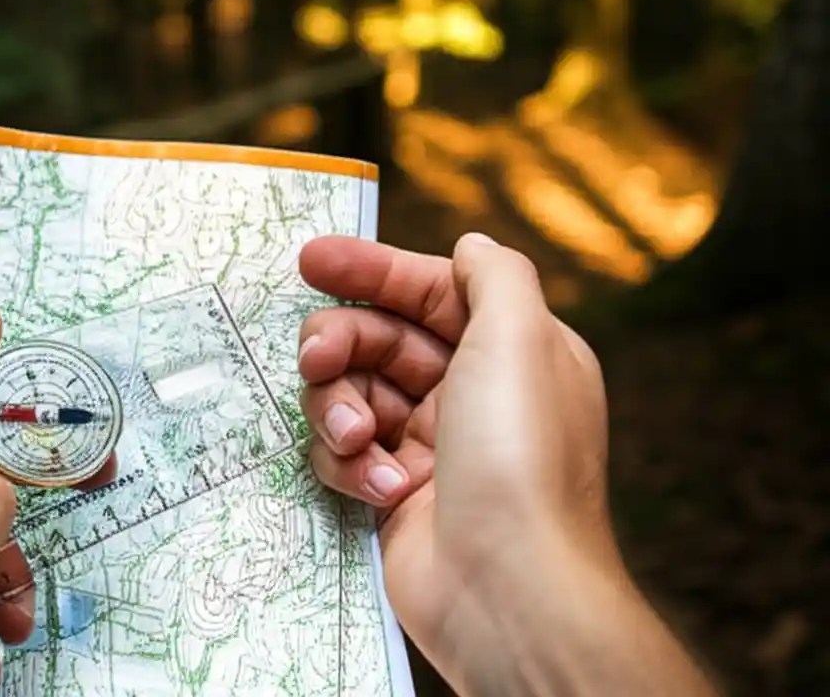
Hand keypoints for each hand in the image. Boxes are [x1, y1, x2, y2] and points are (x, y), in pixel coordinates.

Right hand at [298, 234, 713, 694]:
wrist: (505, 587)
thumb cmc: (518, 457)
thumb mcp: (520, 338)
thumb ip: (494, 274)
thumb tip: (469, 245)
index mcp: (510, 350)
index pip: (430, 291)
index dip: (371, 270)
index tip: (311, 260)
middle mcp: (471, 393)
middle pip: (377, 339)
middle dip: (339, 343)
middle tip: (316, 359)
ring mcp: (430, 445)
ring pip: (349, 395)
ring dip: (340, 409)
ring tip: (356, 438)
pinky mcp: (393, 492)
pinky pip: (345, 454)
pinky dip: (351, 465)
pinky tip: (380, 488)